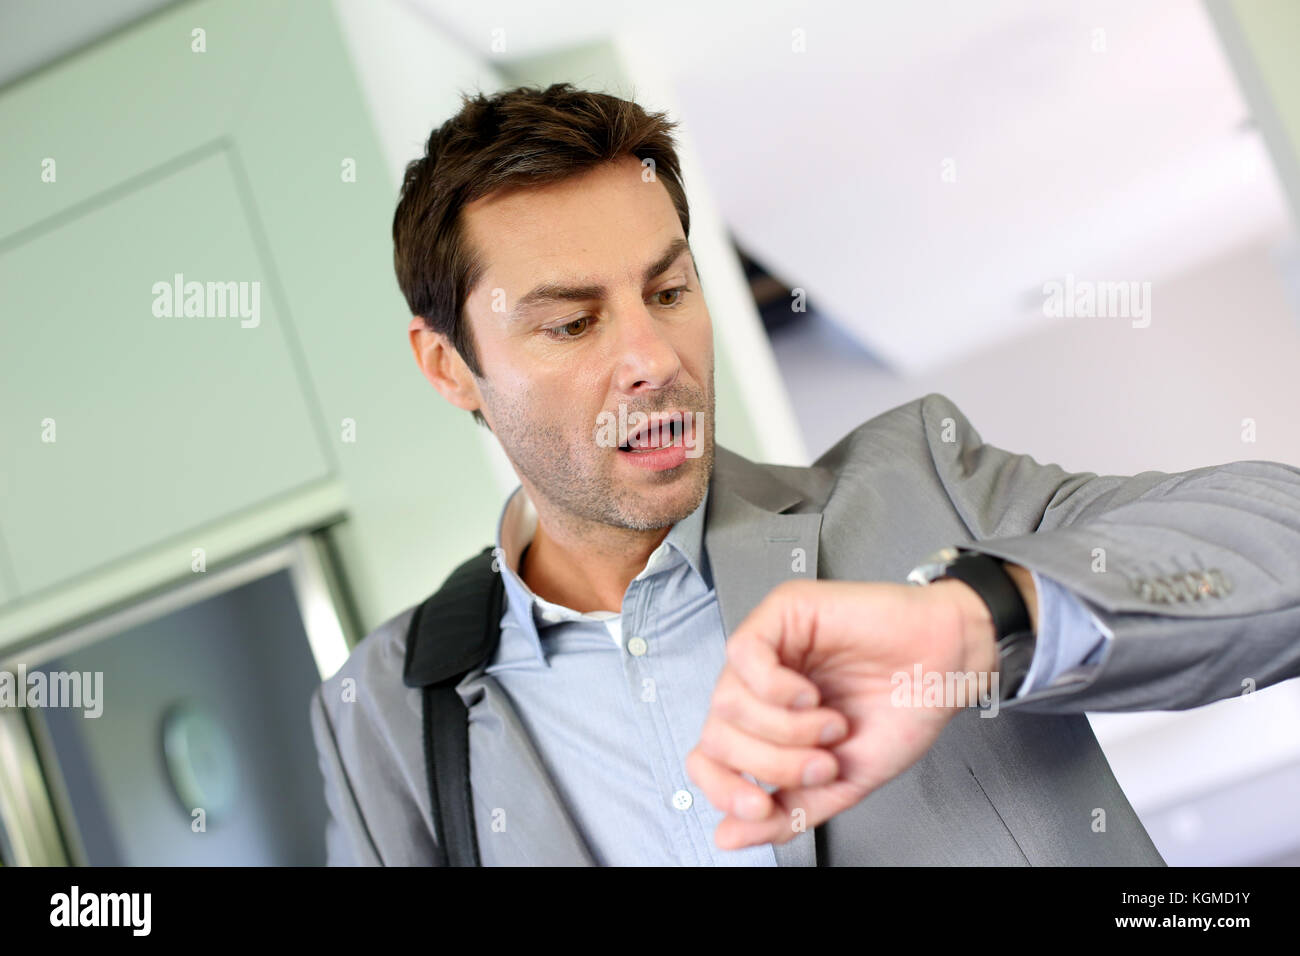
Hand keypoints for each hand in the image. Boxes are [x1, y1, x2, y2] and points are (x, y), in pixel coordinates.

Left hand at [685, 576, 999, 850]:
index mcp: (765, 723)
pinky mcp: (781, 612)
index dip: (725, 790)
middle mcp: (758, 686)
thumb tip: (730, 836)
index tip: (762, 805)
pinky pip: (744, 654)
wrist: (947, 668)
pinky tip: (811, 695)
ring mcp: (768, 648)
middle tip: (823, 761)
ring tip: (831, 725)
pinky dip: (777, 688)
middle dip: (772, 764)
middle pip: (717, 735)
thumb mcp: (840, 780)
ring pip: (727, 701)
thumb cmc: (901, 709)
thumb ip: (787, 811)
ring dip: (785, 729)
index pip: (708, 760)